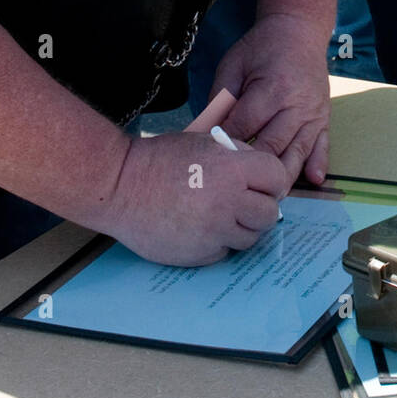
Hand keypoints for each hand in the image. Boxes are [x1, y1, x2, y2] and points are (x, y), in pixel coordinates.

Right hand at [105, 132, 286, 265]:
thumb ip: (236, 156)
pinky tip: (198, 228)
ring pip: (249, 238)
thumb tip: (261, 174)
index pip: (277, 179)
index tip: (260, 184)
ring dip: (239, 228)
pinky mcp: (200, 254)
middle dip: (259, 208)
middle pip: (269, 214)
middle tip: (241, 203)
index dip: (270, 181)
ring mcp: (214, 232)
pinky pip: (224, 252)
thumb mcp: (203, 143)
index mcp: (232, 170)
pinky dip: (217, 243)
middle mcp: (229, 204)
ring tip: (217, 215)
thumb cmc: (158, 160)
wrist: (119, 187)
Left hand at [210, 13, 330, 186]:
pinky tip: (311, 181)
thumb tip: (205, 131)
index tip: (209, 158)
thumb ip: (221, 97)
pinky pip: (323, 146)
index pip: (245, 125)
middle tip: (232, 184)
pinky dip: (317, 164)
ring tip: (264, 195)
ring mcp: (313, 113)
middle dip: (251, 166)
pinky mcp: (324, 118)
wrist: (299, 31)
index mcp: (272, 88)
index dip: (225, 142)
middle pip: (272, 145)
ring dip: (281, 175)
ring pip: (297, 152)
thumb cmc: (262, 47)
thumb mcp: (233, 64)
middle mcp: (297, 104)